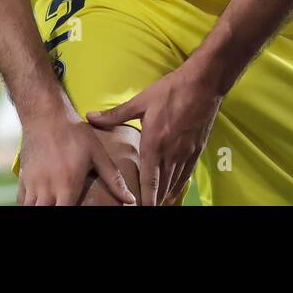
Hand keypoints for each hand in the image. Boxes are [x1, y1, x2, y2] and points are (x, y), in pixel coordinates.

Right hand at [16, 112, 134, 205]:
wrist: (46, 115)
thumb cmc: (75, 133)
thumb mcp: (98, 154)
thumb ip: (113, 179)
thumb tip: (130, 199)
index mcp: (67, 185)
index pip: (64, 214)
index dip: (70, 215)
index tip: (78, 208)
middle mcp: (47, 188)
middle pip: (45, 213)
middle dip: (52, 214)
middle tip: (65, 204)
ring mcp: (32, 184)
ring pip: (31, 209)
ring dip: (42, 209)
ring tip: (54, 202)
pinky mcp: (22, 178)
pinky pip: (21, 201)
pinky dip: (29, 204)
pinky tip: (40, 201)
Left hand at [87, 64, 221, 205]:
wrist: (203, 83)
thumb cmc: (170, 91)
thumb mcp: (141, 101)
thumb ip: (115, 115)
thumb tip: (90, 117)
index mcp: (154, 144)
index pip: (149, 181)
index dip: (145, 199)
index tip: (139, 209)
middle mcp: (171, 153)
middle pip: (162, 186)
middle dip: (154, 200)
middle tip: (145, 208)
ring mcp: (186, 152)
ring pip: (175, 182)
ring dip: (166, 194)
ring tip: (158, 203)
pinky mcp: (197, 148)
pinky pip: (188, 173)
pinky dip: (180, 184)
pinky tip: (175, 189)